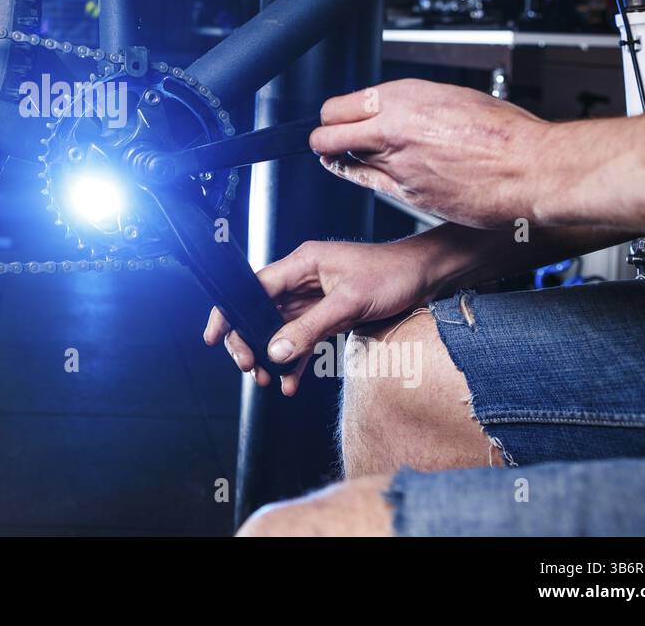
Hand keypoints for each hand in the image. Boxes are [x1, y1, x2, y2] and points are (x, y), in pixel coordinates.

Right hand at [203, 237, 443, 395]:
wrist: (428, 277)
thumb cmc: (393, 276)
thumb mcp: (349, 303)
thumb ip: (310, 328)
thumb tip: (274, 350)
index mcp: (302, 263)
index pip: (253, 287)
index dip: (230, 312)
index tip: (216, 337)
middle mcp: (303, 279)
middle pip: (261, 310)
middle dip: (250, 340)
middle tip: (249, 367)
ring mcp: (316, 298)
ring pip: (280, 328)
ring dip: (272, 354)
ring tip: (266, 380)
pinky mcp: (329, 314)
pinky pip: (303, 338)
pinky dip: (296, 359)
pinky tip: (291, 381)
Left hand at [309, 79, 548, 228]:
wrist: (531, 168)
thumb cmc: (505, 132)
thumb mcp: (452, 98)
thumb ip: (415, 104)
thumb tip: (393, 108)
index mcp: (403, 98)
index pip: (338, 107)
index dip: (333, 114)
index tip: (333, 117)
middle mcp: (392, 131)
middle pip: (328, 136)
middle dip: (323, 138)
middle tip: (325, 140)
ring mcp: (397, 166)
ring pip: (346, 163)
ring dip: (340, 159)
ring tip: (338, 156)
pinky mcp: (408, 196)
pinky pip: (372, 185)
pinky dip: (366, 179)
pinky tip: (364, 174)